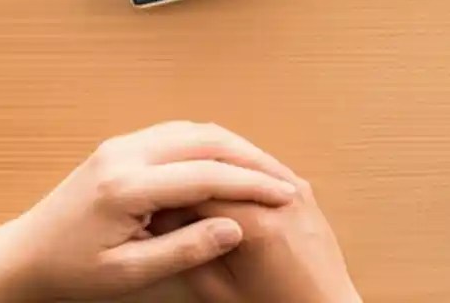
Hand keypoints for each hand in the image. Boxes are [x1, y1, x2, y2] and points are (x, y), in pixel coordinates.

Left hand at [0, 122, 300, 302]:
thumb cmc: (69, 271)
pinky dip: (211, 145)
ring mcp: (121, 145)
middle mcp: (124, 155)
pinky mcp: (121, 147)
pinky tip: (230, 164)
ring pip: (194, 131)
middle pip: (206, 141)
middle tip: (285, 178)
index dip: (251, 184)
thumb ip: (184, 249)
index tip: (285, 195)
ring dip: (234, 147)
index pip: (205, 175)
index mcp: (125, 187)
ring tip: (265, 171)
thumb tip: (235, 228)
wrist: (24, 256)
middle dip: (252, 158)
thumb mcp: (128, 273)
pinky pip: (178, 134)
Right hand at [173, 177, 359, 302]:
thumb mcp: (219, 291)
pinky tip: (216, 181)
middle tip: (162, 188)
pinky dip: (236, 170)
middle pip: (221, 168)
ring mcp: (297, 189)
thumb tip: (160, 219)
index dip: (167, 194)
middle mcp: (282, 197)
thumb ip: (188, 253)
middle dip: (189, 174)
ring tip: (185, 181)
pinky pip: (261, 168)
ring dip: (212, 165)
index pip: (199, 190)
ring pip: (242, 160)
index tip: (147, 203)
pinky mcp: (302, 190)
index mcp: (259, 225)